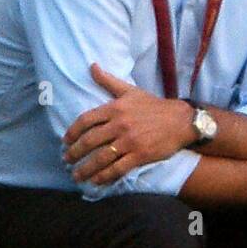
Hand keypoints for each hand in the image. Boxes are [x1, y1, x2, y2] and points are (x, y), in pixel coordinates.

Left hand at [62, 63, 195, 185]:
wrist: (181, 120)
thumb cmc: (154, 106)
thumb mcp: (130, 91)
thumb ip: (109, 81)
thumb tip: (92, 66)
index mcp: (115, 108)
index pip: (86, 120)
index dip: (72, 132)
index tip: (65, 141)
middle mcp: (120, 124)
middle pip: (90, 141)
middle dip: (74, 153)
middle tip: (66, 160)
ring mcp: (130, 141)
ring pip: (101, 158)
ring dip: (85, 169)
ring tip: (76, 175)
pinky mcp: (140, 155)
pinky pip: (117, 168)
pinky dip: (104, 177)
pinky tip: (96, 181)